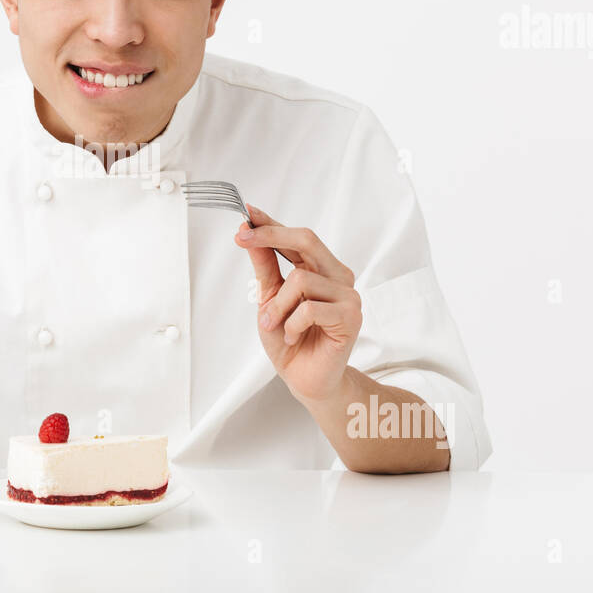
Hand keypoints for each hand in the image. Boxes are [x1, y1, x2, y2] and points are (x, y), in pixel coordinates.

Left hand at [235, 204, 361, 406]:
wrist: (305, 380)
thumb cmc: (289, 339)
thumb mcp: (268, 298)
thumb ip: (264, 266)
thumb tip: (249, 232)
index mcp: (320, 268)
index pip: (297, 237)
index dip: (271, 223)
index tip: (246, 213)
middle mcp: (338, 276)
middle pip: (306, 240)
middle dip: (270, 237)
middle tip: (242, 239)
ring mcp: (348, 295)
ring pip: (301, 279)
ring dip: (277, 306)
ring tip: (274, 325)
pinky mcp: (351, 318)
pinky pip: (310, 309)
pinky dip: (292, 324)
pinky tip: (292, 336)